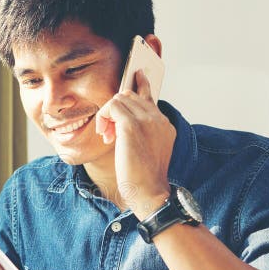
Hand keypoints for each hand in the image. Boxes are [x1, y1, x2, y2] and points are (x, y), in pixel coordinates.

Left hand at [95, 69, 174, 215]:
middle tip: (109, 132)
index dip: (140, 86)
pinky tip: (105, 134)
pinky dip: (104, 117)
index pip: (148, 95)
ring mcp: (148, 120)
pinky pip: (112, 106)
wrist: (149, 193)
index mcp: (164, 124)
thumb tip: (120, 120)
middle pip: (130, 95)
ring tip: (108, 136)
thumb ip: (141, 131)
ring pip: (120, 98)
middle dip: (115, 110)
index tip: (136, 76)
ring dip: (107, 115)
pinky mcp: (133, 125)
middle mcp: (159, 118)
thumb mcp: (147, 150)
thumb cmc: (144, 177)